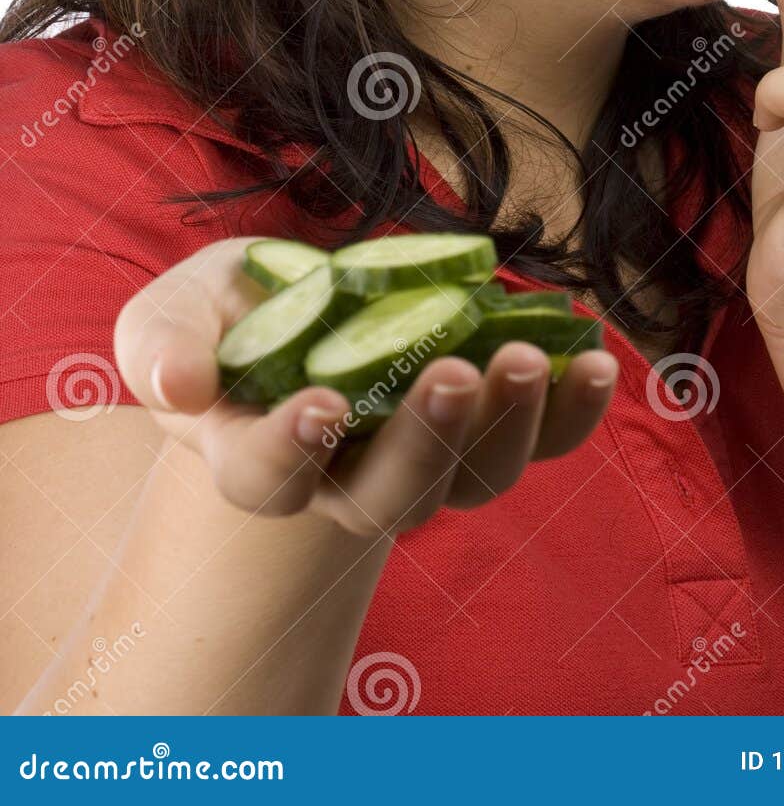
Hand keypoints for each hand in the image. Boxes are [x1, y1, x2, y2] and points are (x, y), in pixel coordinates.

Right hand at [114, 236, 618, 540]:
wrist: (293, 310)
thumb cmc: (224, 319)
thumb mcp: (171, 314)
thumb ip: (161, 346)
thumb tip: (179, 385)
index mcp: (259, 461)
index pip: (270, 482)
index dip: (294, 451)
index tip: (322, 403)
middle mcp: (345, 481)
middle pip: (391, 497)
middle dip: (426, 441)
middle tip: (450, 372)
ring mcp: (425, 459)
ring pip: (474, 479)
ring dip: (510, 423)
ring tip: (532, 357)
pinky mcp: (484, 424)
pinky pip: (540, 440)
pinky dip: (574, 409)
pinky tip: (598, 359)